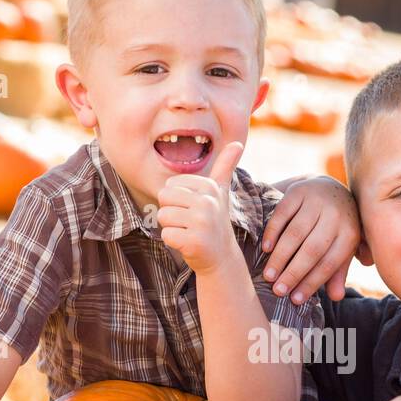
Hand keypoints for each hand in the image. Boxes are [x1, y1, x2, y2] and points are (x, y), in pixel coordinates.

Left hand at [157, 141, 242, 274]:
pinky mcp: (195, 242)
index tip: (194, 209)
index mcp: (210, 187)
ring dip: (172, 227)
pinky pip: (166, 235)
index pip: (170, 185)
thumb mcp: (221, 192)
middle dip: (171, 212)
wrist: (222, 257)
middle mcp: (208, 203)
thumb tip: (238, 143)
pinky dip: (173, 242)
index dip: (176, 200)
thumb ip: (226, 167)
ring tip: (189, 232)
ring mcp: (202, 223)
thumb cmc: (214, 222)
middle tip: (189, 222)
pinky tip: (188, 244)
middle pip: (163, 198)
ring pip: (163, 217)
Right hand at [262, 175, 362, 302]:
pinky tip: (265, 249)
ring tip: (268, 276)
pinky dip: (273, 232)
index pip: (329, 263)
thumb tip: (336, 297)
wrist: (329, 187)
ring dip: (280, 257)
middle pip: (312, 250)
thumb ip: (338, 271)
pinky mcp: (299, 191)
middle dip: (294, 273)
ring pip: (296, 233)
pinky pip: (283, 214)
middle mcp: (336, 216)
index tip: (295, 299)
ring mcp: (317, 201)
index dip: (312, 283)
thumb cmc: (334, 227)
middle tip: (277, 291)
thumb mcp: (342, 247)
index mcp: (349, 234)